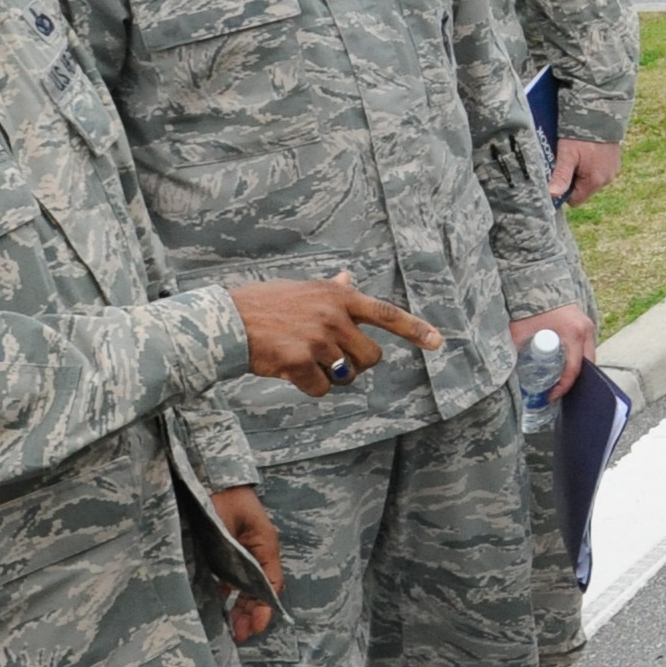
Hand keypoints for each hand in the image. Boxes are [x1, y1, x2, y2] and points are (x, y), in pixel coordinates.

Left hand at [206, 481, 280, 641]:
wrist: (209, 482)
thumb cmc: (235, 503)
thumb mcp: (256, 534)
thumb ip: (257, 563)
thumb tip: (254, 592)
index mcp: (264, 552)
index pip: (269, 587)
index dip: (264, 610)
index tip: (255, 628)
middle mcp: (249, 559)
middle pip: (254, 594)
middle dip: (250, 616)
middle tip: (240, 635)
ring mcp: (231, 559)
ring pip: (238, 591)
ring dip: (237, 610)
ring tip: (231, 629)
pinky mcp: (212, 557)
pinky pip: (219, 581)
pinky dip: (220, 596)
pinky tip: (215, 608)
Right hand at [234, 275, 442, 395]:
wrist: (226, 321)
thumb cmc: (265, 305)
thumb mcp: (302, 289)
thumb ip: (332, 290)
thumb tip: (348, 277)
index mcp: (338, 296)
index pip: (386, 313)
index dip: (414, 329)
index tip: (438, 342)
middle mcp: (333, 315)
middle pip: (370, 357)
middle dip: (355, 365)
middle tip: (327, 357)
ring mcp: (319, 338)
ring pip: (348, 376)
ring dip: (330, 376)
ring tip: (303, 359)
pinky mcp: (301, 360)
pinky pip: (322, 389)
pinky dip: (309, 387)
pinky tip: (288, 370)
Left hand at [507, 303, 594, 395]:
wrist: (536, 281)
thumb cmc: (529, 305)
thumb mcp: (519, 332)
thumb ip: (514, 352)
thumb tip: (507, 374)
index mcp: (573, 334)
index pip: (574, 369)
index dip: (563, 386)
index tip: (551, 395)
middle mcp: (586, 330)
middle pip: (587, 364)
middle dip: (574, 380)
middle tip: (557, 389)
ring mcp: (587, 325)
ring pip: (588, 355)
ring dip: (577, 368)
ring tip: (560, 379)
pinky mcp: (584, 322)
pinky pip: (586, 345)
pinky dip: (578, 356)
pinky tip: (564, 363)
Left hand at [550, 135, 620, 205]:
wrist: (599, 114)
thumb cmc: (581, 134)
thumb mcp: (567, 155)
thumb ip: (561, 176)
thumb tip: (552, 195)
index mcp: (596, 181)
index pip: (575, 200)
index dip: (565, 190)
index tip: (560, 174)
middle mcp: (607, 179)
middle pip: (583, 190)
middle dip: (574, 179)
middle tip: (569, 160)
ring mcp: (613, 171)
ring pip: (591, 180)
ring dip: (582, 171)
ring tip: (579, 153)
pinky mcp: (615, 162)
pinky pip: (599, 170)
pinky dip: (592, 164)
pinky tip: (588, 151)